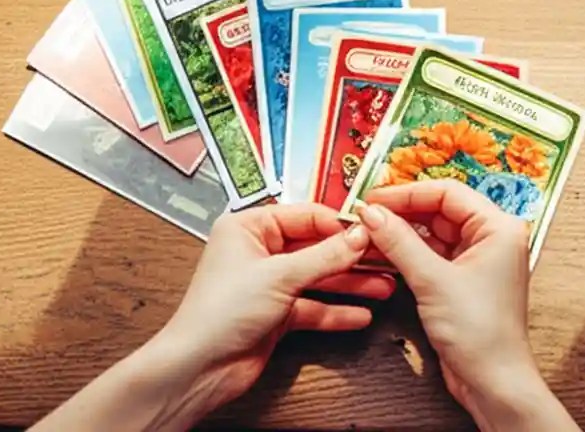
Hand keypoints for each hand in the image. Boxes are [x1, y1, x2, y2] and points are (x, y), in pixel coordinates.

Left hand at [33, 204, 394, 431]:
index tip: (373, 231)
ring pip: (319, 277)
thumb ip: (326, 255)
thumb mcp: (280, 275)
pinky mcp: (276, 313)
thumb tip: (360, 234)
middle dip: (352, 256)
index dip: (341, 224)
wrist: (199, 368)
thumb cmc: (219, 314)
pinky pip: (314, 306)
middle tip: (384, 258)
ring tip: (384, 286)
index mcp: (249, 228)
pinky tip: (361, 314)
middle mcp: (259, 252)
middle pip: (317, 247)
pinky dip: (336, 311)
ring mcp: (269, 284)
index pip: (307, 216)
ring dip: (351, 284)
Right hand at [355, 180, 578, 431]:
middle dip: (402, 212)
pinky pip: (432, 256)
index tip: (375, 197)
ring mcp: (477, 260)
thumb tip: (373, 213)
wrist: (492, 381)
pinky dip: (408, 254)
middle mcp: (492, 239)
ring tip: (368, 232)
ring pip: (433, 234)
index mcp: (499, 228)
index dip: (408, 192)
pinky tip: (382, 252)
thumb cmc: (481, 333)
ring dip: (402, 234)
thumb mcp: (432, 281)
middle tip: (366, 214)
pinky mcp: (463, 281)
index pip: (448, 192)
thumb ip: (400, 242)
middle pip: (439, 211)